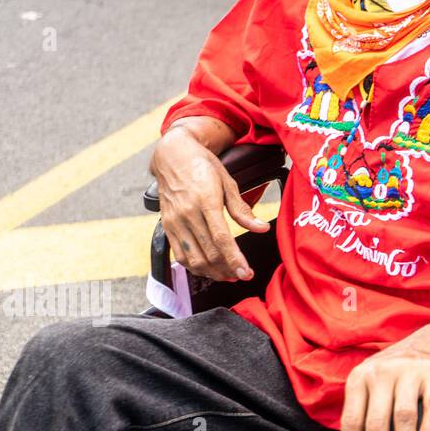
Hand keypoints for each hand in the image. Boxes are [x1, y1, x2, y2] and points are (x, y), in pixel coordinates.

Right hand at [151, 125, 269, 281]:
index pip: (222, 239)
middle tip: (242, 275)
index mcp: (205, 201)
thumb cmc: (203, 166)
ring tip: (229, 275)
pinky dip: (196, 268)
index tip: (247, 273)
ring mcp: (175, 222)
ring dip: (213, 273)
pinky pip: (180, 256)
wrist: (172, 155)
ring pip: (194, 259)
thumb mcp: (227, 182)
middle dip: (228, 270)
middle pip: (209, 253)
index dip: (235, 260)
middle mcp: (187, 213)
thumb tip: (262, 228)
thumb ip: (242, 210)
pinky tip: (209, 269)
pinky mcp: (167, 226)